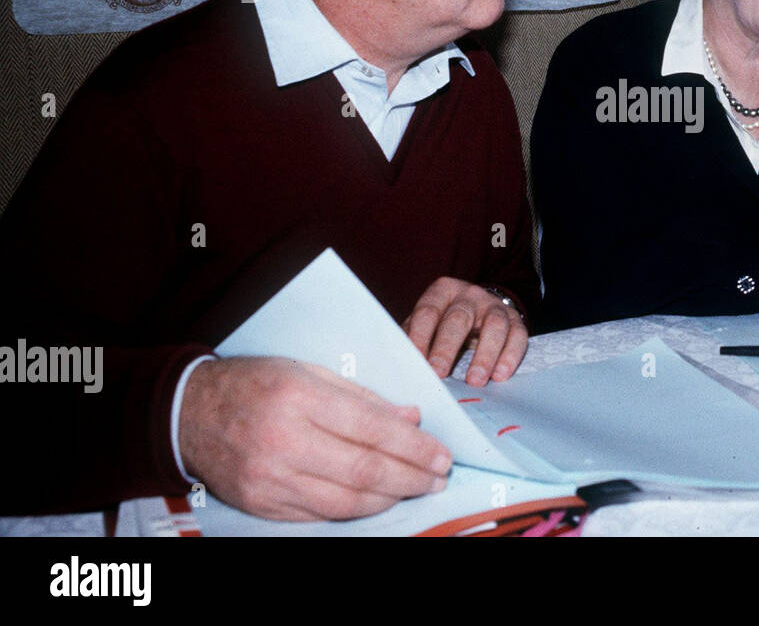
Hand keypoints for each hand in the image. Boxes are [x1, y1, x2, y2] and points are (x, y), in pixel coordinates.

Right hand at [179, 357, 450, 520]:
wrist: (188, 412)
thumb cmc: (255, 383)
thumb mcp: (309, 371)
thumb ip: (363, 397)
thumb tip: (412, 417)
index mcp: (299, 397)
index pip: (372, 429)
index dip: (415, 446)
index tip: (442, 454)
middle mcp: (283, 441)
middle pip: (364, 470)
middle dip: (411, 477)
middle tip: (439, 477)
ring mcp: (270, 478)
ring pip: (345, 502)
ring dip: (389, 499)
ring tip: (415, 489)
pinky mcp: (261, 504)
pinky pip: (319, 515)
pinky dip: (354, 511)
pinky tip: (377, 500)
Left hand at [403, 278, 527, 385]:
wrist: (480, 310)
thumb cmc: (444, 323)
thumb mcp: (426, 324)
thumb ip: (413, 339)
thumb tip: (398, 366)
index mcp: (441, 292)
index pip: (428, 313)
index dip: (420, 338)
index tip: (416, 363)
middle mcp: (469, 294)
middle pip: (458, 318)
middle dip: (447, 348)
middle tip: (439, 373)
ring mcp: (494, 305)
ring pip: (493, 325)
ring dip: (484, 355)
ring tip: (475, 381)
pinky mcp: (515, 319)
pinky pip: (517, 335)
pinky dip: (510, 356)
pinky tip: (500, 375)